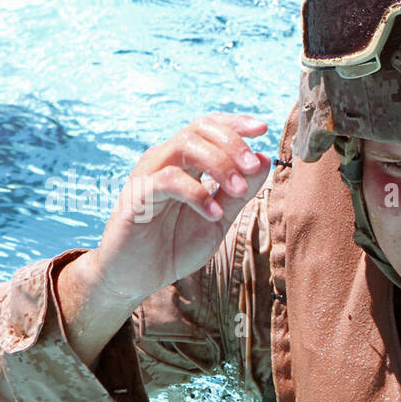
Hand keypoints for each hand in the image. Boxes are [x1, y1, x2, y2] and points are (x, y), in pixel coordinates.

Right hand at [86, 113, 271, 305]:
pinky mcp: (137, 196)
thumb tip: (264, 160)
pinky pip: (167, 180)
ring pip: (183, 146)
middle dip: (232, 144)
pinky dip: (197, 193)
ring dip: (218, 164)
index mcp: (184, 163)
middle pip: (199, 130)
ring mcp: (148, 175)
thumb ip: (239, 193)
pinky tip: (213, 213)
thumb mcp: (218, 219)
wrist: (137, 277)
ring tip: (239, 190)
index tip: (262, 129)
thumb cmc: (174, 245)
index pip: (208, 128)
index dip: (235, 124)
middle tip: (253, 167)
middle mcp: (164, 161)